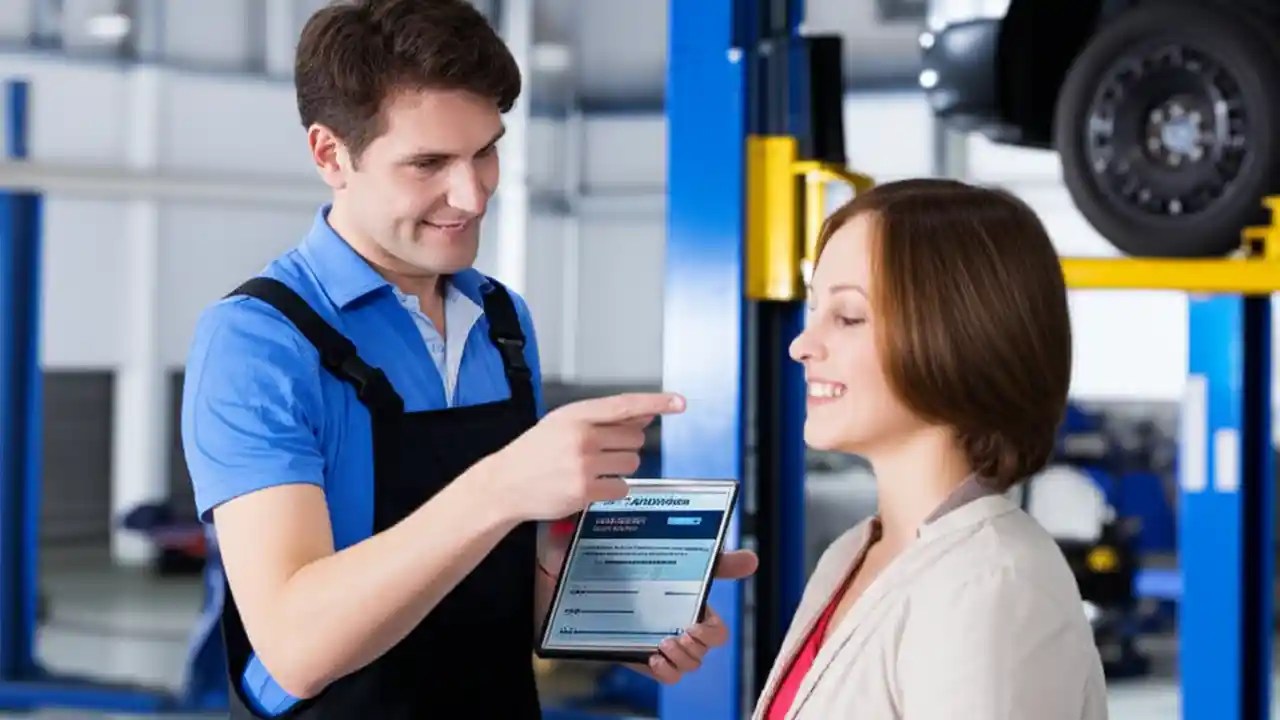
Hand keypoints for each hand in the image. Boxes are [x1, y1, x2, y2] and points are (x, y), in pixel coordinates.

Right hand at [478, 392, 685, 521]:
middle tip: (600, 453)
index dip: (656, 403)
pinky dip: (612, 488)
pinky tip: (589, 486)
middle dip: (625, 446)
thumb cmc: (534, 452)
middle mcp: (582, 436)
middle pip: (635, 438)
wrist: (504, 484)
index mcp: (575, 414)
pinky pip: (621, 488)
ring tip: (591, 469)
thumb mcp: (562, 424)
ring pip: (631, 463)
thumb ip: (602, 419)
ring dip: (619, 467)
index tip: (679, 403)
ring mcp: (584, 464)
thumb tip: (644, 415)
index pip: (625, 405)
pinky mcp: (585, 490)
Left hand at [632, 549, 758, 683]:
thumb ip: (719, 563)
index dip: (711, 634)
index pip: (718, 633)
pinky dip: (665, 672)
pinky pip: (668, 676)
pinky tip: (653, 658)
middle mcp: (686, 633)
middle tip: (678, 636)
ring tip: (662, 645)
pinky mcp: (647, 658)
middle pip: (702, 653)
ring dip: (679, 660)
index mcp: (698, 613)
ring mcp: (668, 648)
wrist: (613, 580)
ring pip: (688, 667)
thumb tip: (752, 560)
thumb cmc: (655, 571)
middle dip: (693, 648)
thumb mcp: (687, 563)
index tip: (694, 627)